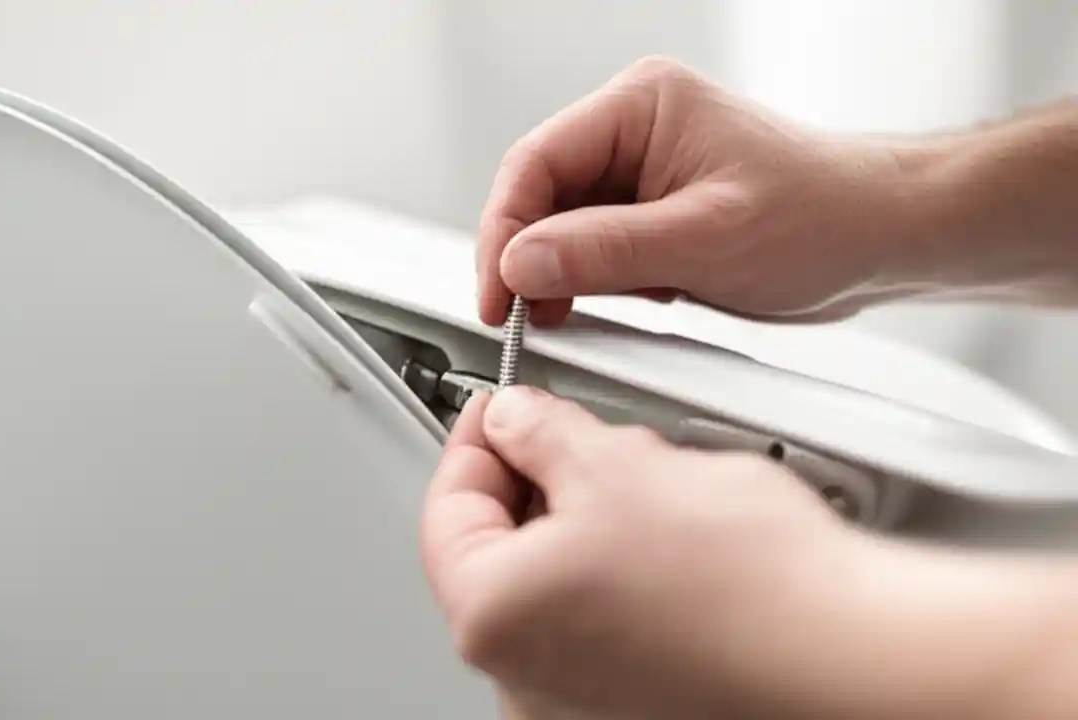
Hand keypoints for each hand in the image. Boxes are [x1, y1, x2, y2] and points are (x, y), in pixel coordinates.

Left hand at [421, 388, 1077, 718]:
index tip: (498, 406)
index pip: (446, 510)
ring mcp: (585, 694)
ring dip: (590, 513)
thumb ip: (538, 430)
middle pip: (504, 544)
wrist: (851, 650)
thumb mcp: (613, 463)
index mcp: (491, 622)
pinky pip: (609, 610)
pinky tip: (678, 532)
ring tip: (650, 481)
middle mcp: (526, 677)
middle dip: (541, 474)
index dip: (473, 440)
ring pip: (560, 573)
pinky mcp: (644, 694)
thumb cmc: (744, 584)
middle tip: (577, 430)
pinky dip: (626, 561)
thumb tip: (515, 420)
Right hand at [476, 56, 929, 325]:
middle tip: (524, 315)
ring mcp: (643, 173)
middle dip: (530, 260)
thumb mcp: (705, 240)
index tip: (498, 293)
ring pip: (563, 228)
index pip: (536, 162)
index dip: (504, 232)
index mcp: (643, 105)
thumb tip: (520, 264)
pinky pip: (596, 249)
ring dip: (562, 276)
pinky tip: (619, 304)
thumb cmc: (823, 216)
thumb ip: (604, 253)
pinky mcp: (654, 213)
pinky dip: (595, 285)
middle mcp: (636, 131)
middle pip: (541, 195)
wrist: (883, 239)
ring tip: (578, 313)